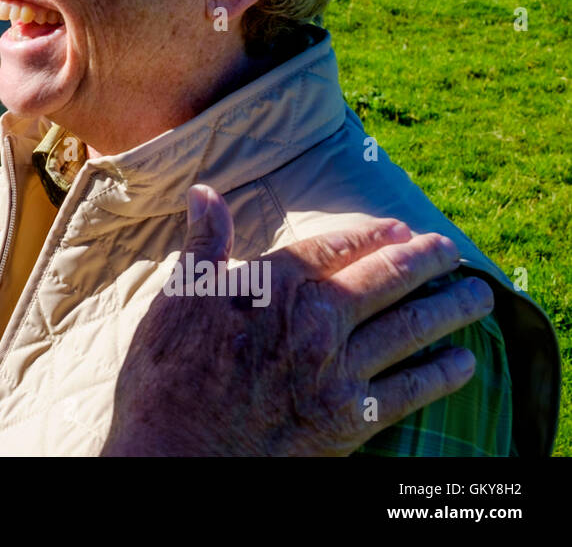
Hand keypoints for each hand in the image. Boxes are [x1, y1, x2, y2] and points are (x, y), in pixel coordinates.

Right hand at [102, 183, 493, 455]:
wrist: (176, 451)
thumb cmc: (167, 374)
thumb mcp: (178, 297)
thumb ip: (204, 244)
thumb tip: (204, 192)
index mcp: (274, 285)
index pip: (334, 246)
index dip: (370, 233)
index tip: (396, 227)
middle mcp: (315, 321)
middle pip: (385, 279)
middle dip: (424, 260)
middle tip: (449, 250)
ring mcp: (336, 370)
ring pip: (410, 328)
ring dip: (450, 308)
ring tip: (476, 294)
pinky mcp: (349, 418)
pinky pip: (410, 391)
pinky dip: (442, 375)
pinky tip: (463, 363)